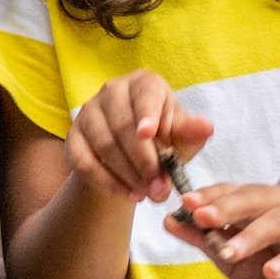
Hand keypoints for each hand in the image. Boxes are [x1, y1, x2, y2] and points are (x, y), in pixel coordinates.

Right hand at [67, 69, 216, 203]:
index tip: (149, 134)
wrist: (132, 156)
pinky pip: (84, 162)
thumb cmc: (162, 139)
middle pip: (123, 125)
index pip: (144, 96)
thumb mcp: (181, 137)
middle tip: (160, 189)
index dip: (146, 114)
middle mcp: (113, 90)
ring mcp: (88, 112)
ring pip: (104, 145)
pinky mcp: (73, 137)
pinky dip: (106, 182)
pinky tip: (127, 195)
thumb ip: (191, 133)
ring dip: (127, 175)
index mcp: (144, 83)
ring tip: (147, 195)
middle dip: (144, 161)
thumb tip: (206, 127)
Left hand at [166, 183, 279, 278]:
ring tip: (229, 252)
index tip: (186, 202)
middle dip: (226, 207)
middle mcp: (276, 203)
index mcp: (253, 200)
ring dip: (251, 236)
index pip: (229, 191)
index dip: (208, 196)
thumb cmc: (271, 254)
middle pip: (251, 198)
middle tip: (203, 217)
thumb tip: (168, 221)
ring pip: (275, 221)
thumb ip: (204, 238)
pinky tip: (272, 270)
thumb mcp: (232, 251)